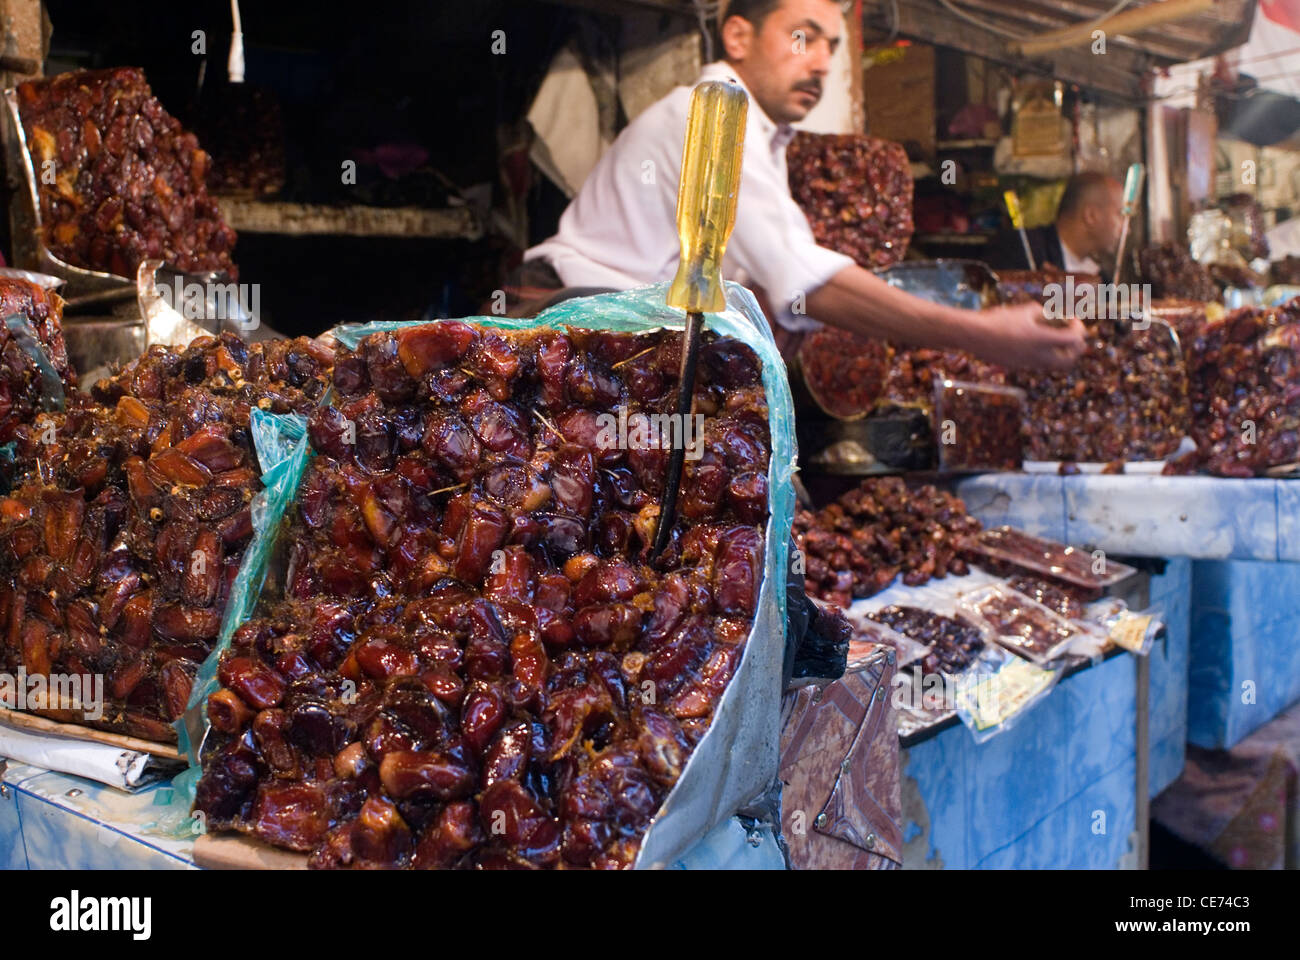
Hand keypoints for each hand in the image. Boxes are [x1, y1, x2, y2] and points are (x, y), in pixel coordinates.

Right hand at [964, 302, 1085, 369]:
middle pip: (1070, 360)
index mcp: (1041, 339)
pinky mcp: (1019, 367)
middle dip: (1076, 348)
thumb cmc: (999, 318)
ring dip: (1062, 353)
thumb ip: (1045, 314)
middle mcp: (1038, 355)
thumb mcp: (1025, 310)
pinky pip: (1041, 365)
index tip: (1071, 319)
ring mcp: (1029, 364)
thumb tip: (1054, 317)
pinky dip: (1046, 355)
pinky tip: (1037, 343)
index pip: (1074, 339)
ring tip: (1056, 339)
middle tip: (1072, 336)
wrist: (974, 335)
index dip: (1079, 328)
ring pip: (1056, 366)